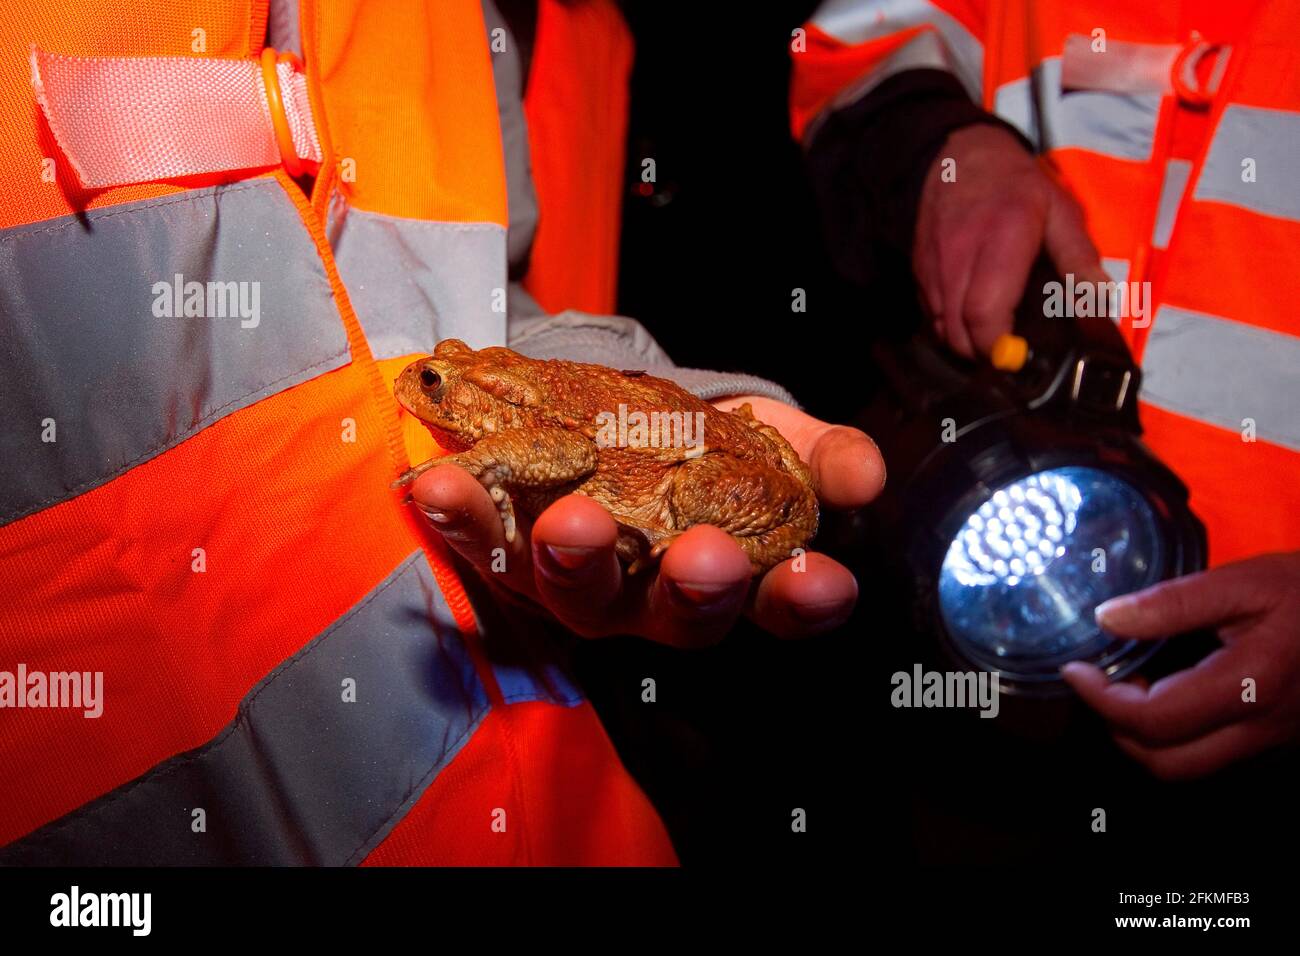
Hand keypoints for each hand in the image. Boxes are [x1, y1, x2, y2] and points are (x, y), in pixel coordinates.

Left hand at [408, 396, 884, 645]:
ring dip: (577, 558)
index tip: (821, 578)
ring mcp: (579, 581)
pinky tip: (442, 485)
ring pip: (578, 592)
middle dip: (691, 587)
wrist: (602, 416)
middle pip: (676, 615)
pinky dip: (462, 518)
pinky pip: (483, 546)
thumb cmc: (699, 442)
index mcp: (730, 575)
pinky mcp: (509, 554)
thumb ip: (818, 454)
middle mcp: (653, 597)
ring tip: (572, 519)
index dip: (802, 599)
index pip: (779, 605)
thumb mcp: (769, 435)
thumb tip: (864, 474)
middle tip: (700, 553)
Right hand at [914, 124, 1106, 357]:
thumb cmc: (1014, 185)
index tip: (1015, 356)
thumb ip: (1078, 256)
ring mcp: (934, 268)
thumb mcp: (1059, 209)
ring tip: (989, 337)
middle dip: (982, 354)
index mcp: (1002, 239)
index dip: (997, 346)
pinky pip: (930, 315)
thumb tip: (1099, 298)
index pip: (985, 312)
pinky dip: (948, 327)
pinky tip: (968, 318)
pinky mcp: (919, 272)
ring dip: (964, 343)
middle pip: (959, 332)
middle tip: (1008, 351)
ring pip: (941, 329)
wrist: (955, 158)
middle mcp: (960, 258)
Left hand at [1062, 552, 1299, 779]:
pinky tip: (1168, 690)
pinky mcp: (1277, 736)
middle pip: (1166, 763)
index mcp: (1249, 684)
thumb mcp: (1247, 581)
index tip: (1076, 669)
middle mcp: (1261, 725)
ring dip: (1145, 737)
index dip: (1101, 699)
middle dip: (1118, 729)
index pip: (1153, 719)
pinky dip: (1175, 735)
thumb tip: (1107, 618)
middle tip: (1100, 683)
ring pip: (1189, 767)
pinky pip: (1213, 754)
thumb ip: (1174, 603)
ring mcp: (1271, 737)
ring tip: (1130, 685)